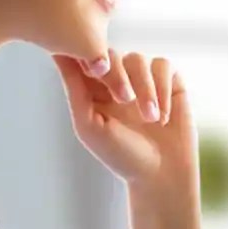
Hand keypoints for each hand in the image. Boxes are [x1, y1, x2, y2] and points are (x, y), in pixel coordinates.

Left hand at [52, 49, 195, 190]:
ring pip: (138, 59)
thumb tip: (57, 54)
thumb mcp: (89, 126)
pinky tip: (163, 117)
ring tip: (150, 119)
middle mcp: (118, 82)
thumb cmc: (123, 157)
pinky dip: (163, 89)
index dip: (85, 58)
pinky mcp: (170, 82)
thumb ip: (74, 89)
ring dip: (145, 88)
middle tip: (124, 101)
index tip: (92, 72)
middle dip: (116, 75)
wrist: (164, 175)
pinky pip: (163, 66)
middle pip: (109, 54)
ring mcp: (144, 80)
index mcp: (93, 91)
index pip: (83, 59)